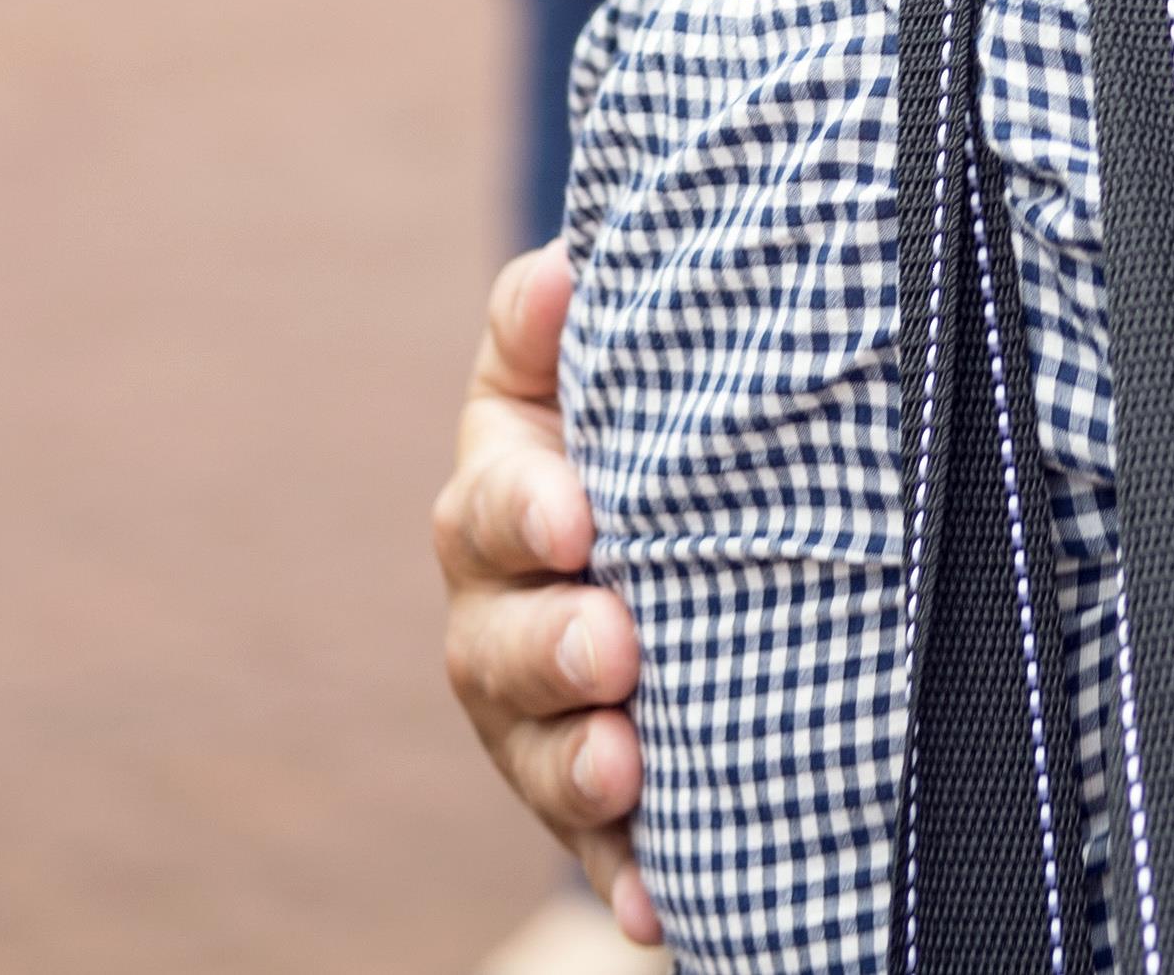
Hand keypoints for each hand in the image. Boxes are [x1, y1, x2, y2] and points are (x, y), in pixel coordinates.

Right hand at [441, 244, 655, 944]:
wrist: (680, 557)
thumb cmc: (633, 445)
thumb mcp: (589, 382)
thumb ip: (556, 330)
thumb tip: (561, 267)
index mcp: (502, 509)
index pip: (492, 507)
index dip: (526, 509)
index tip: (578, 514)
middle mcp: (501, 622)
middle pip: (499, 645)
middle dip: (552, 648)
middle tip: (614, 645)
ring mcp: (541, 725)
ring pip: (540, 756)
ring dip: (579, 768)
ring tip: (629, 768)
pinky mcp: (602, 812)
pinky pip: (605, 856)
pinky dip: (628, 881)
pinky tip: (656, 906)